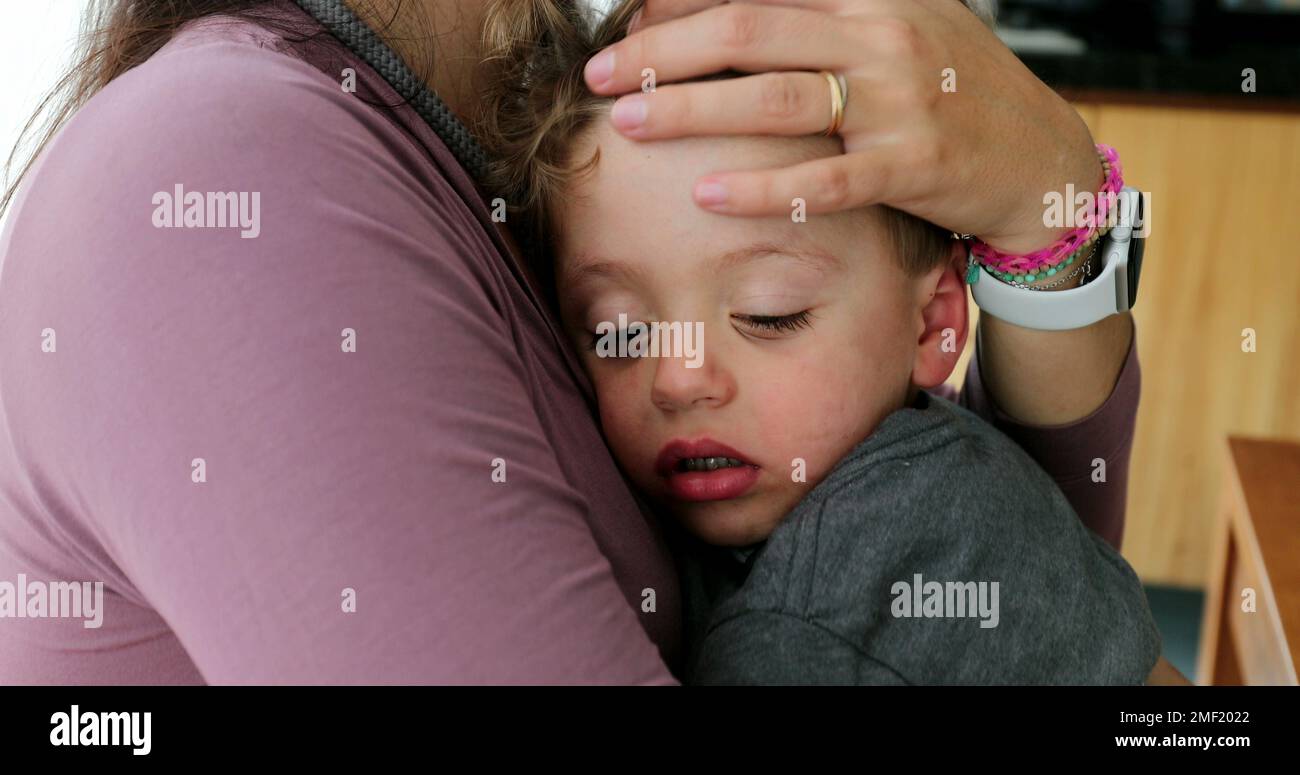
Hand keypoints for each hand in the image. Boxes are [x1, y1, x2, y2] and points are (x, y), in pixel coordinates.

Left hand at [584, 0, 1103, 253]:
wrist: (1039, 155)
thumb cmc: (958, 90)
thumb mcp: (904, 24)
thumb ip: (827, 13)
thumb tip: (738, 11)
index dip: (685, 2)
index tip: (630, 20)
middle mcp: (881, 36)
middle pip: (749, 31)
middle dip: (664, 51)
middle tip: (602, 73)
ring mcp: (900, 102)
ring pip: (775, 99)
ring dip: (690, 111)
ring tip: (628, 121)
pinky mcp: (914, 166)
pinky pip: (824, 180)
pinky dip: (762, 187)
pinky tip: (707, 195)